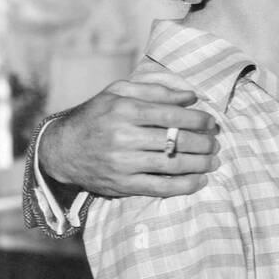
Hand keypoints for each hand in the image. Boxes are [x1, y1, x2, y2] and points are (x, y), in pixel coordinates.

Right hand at [40, 78, 220, 197]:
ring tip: (213, 160)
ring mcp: (122, 163)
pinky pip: (160, 187)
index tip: (212, 123)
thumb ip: (154, 90)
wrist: (61, 150)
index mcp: (124, 110)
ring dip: (200, 164)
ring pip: (172, 165)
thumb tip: (190, 96)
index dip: (198, 120)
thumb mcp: (117, 93)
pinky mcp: (122, 184)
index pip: (171, 115)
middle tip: (216, 143)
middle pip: (175, 141)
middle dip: (203, 143)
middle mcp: (123, 136)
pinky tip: (200, 181)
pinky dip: (185, 186)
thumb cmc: (96, 116)